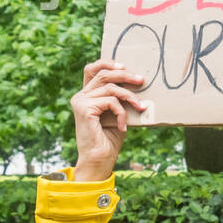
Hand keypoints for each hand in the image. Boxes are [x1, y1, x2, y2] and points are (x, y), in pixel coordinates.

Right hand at [69, 59, 146, 180]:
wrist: (99, 159)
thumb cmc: (109, 139)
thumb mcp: (117, 113)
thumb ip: (119, 98)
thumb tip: (137, 81)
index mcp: (86, 95)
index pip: (92, 69)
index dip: (107, 63)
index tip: (125, 66)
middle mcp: (80, 96)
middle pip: (103, 74)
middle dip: (125, 75)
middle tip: (141, 80)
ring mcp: (80, 102)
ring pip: (110, 87)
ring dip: (130, 96)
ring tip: (141, 107)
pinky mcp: (84, 109)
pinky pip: (111, 101)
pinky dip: (122, 112)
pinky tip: (123, 126)